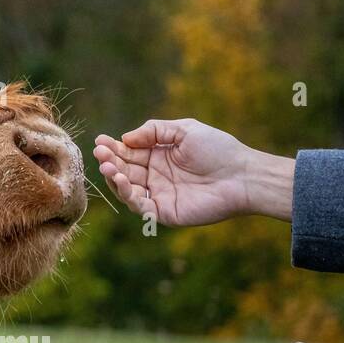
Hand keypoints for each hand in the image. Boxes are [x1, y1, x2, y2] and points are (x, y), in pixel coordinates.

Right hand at [93, 119, 293, 224]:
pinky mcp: (164, 212)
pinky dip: (127, 195)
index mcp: (158, 156)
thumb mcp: (185, 129)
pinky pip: (140, 206)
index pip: (128, 152)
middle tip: (100, 152)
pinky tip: (124, 181)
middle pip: (124, 169)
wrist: (243, 176)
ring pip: (127, 188)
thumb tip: (125, 139)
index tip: (100, 141)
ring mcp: (158, 195)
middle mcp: (155, 176)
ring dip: (114, 178)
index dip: (113, 147)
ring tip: (108, 167)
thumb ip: (154, 130)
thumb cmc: (219, 149)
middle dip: (110, 161)